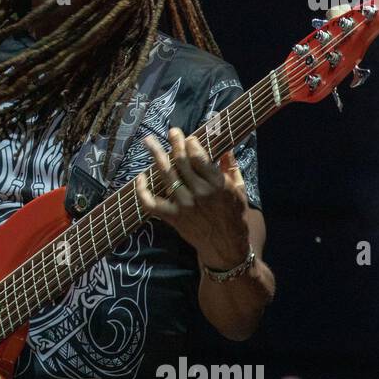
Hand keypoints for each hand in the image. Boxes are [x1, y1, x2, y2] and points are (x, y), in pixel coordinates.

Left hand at [133, 127, 250, 268]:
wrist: (225, 246)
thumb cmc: (234, 216)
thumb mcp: (239, 190)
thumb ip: (231, 167)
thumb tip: (225, 147)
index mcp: (218, 184)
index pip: (199, 157)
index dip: (190, 144)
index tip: (187, 137)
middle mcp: (200, 193)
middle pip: (181, 162)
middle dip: (174, 143)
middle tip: (171, 132)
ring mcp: (184, 205)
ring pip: (166, 175)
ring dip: (156, 155)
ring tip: (149, 141)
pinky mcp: (173, 217)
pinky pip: (151, 203)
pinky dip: (142, 190)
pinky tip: (140, 177)